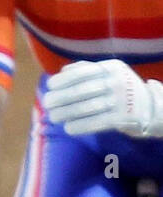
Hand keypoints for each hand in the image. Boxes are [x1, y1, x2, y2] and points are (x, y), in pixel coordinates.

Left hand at [45, 59, 162, 138]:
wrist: (149, 106)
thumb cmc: (120, 90)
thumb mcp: (109, 74)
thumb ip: (87, 70)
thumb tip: (62, 71)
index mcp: (112, 68)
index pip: (82, 72)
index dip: (63, 80)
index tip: (50, 86)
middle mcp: (117, 82)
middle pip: (81, 90)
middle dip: (60, 98)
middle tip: (47, 104)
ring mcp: (120, 100)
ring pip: (86, 108)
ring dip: (65, 113)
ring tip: (53, 117)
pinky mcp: (122, 118)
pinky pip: (95, 123)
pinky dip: (78, 126)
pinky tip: (68, 128)